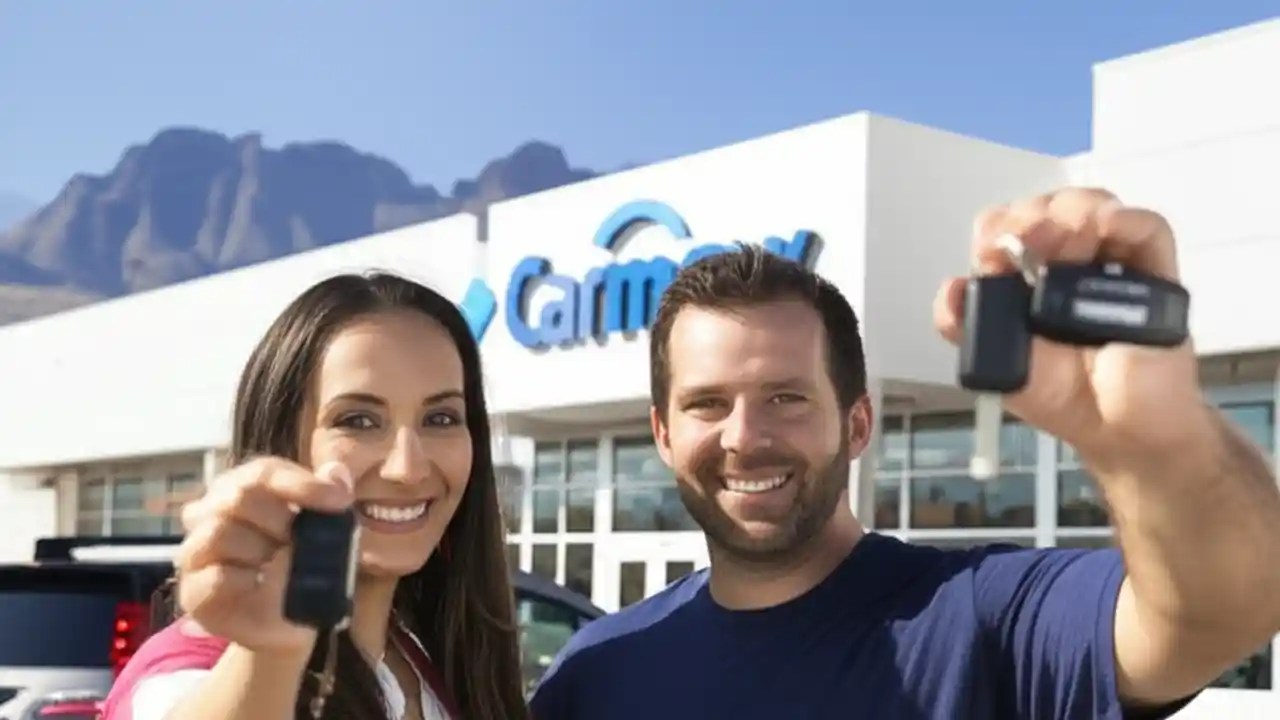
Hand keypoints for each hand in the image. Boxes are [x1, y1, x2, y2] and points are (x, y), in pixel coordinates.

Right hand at [174, 457, 353, 657]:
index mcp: (246, 487)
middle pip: (239, 496)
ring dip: (263, 551)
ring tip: (283, 566)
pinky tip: (265, 587)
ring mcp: (197, 549)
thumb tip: (336, 471)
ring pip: (221, 532)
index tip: (340, 500)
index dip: (302, 483)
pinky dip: (248, 581)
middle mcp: (213, 510)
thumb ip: (331, 498)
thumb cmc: (308, 566)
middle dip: (283, 521)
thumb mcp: (331, 531)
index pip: (264, 472)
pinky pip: (215, 576)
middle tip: (305, 544)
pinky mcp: (193, 590)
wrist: (295, 623)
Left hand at [933, 187, 1210, 464]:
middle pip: (1048, 207)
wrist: (1121, 430)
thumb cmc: (1064, 396)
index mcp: (1027, 277)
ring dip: (1072, 214)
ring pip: (1093, 206)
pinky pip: (1148, 229)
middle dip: (1031, 217)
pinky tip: (1108, 226)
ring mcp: (1112, 264)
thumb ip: (967, 329)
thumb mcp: (1001, 365)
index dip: (997, 227)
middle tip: (1028, 247)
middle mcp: (1068, 262)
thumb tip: (951, 289)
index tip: (991, 250)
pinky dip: (1126, 218)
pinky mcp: (1156, 274)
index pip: (1008, 226)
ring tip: (1066, 247)